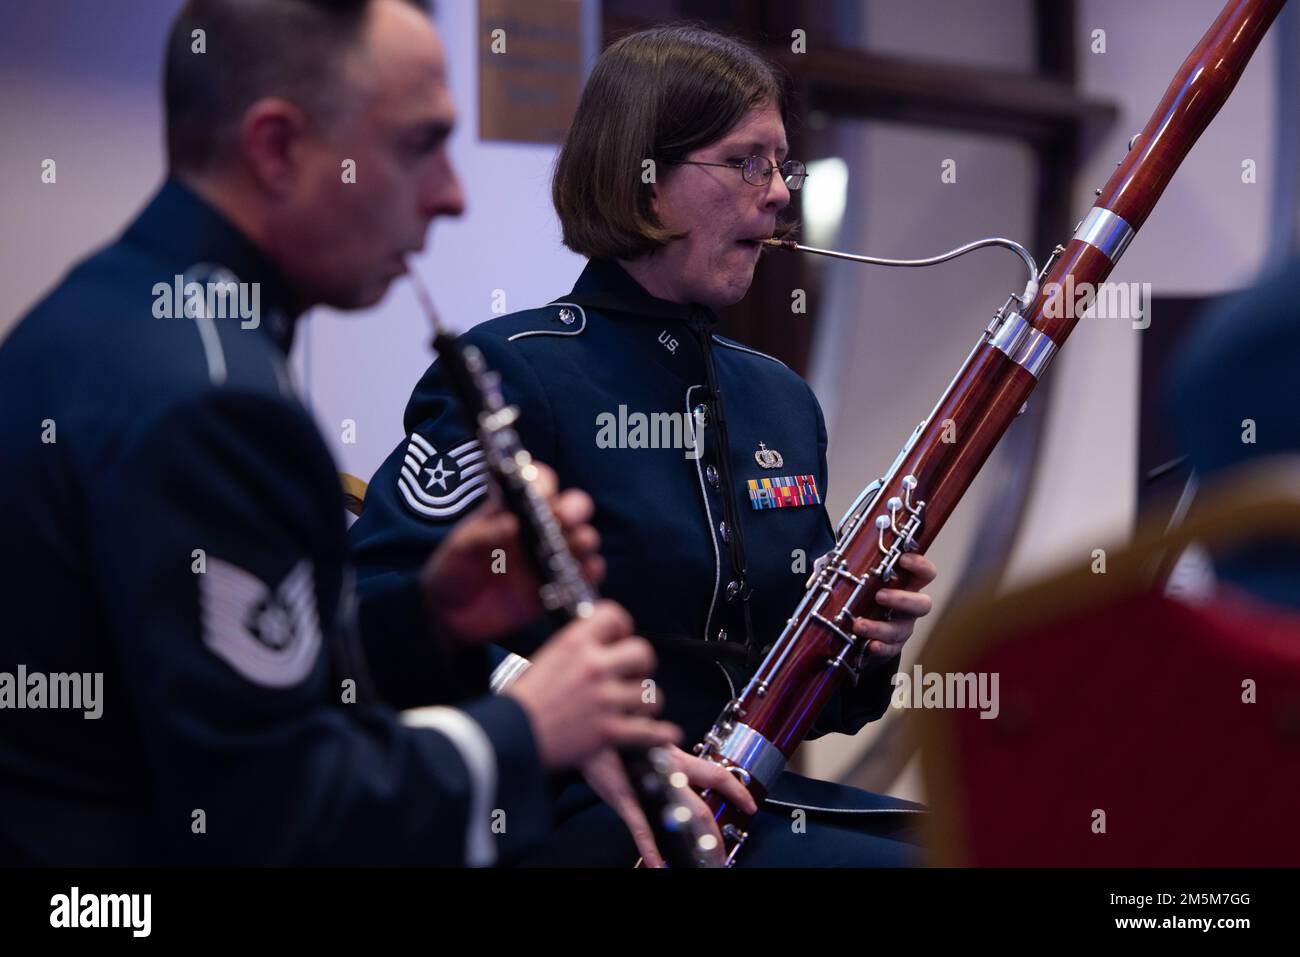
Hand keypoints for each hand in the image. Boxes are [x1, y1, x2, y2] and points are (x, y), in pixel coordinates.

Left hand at [420, 463, 604, 643]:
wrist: (448, 618)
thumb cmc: (451, 572)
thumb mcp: (459, 549)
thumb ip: (483, 535)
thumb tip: (512, 523)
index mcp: (513, 510)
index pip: (537, 484)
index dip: (544, 482)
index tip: (543, 492)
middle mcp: (537, 529)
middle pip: (571, 508)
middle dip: (575, 508)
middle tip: (565, 518)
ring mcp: (549, 558)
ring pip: (582, 539)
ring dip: (585, 539)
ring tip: (578, 545)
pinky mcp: (556, 588)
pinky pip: (583, 576)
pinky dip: (590, 572)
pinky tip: (586, 572)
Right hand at [504, 601, 677, 769]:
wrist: (508, 737)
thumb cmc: (521, 702)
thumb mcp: (546, 658)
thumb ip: (577, 648)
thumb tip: (602, 645)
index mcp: (574, 643)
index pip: (615, 615)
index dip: (621, 627)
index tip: (620, 639)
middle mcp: (593, 666)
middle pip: (644, 652)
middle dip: (641, 665)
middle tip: (632, 676)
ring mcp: (603, 699)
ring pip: (651, 693)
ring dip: (646, 702)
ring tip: (635, 707)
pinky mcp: (608, 732)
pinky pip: (650, 730)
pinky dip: (660, 733)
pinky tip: (664, 731)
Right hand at [581, 744, 757, 867]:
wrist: (586, 727)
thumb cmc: (618, 733)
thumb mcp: (649, 737)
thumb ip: (667, 750)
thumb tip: (682, 760)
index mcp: (674, 757)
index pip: (715, 772)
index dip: (736, 789)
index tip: (750, 805)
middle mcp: (666, 770)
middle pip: (701, 807)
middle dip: (715, 836)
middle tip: (721, 855)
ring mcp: (647, 786)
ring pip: (678, 817)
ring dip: (691, 845)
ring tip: (702, 862)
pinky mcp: (624, 798)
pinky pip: (641, 827)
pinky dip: (650, 850)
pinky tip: (658, 865)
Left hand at [853, 553, 937, 661]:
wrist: (864, 633)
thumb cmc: (866, 600)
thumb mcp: (865, 583)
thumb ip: (858, 569)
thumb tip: (834, 556)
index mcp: (907, 587)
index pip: (925, 574)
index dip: (920, 565)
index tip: (903, 558)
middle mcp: (909, 609)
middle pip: (922, 604)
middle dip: (902, 599)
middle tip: (879, 595)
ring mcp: (902, 629)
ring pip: (899, 629)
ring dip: (879, 627)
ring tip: (858, 625)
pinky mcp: (891, 648)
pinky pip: (890, 650)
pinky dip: (880, 648)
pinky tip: (870, 645)